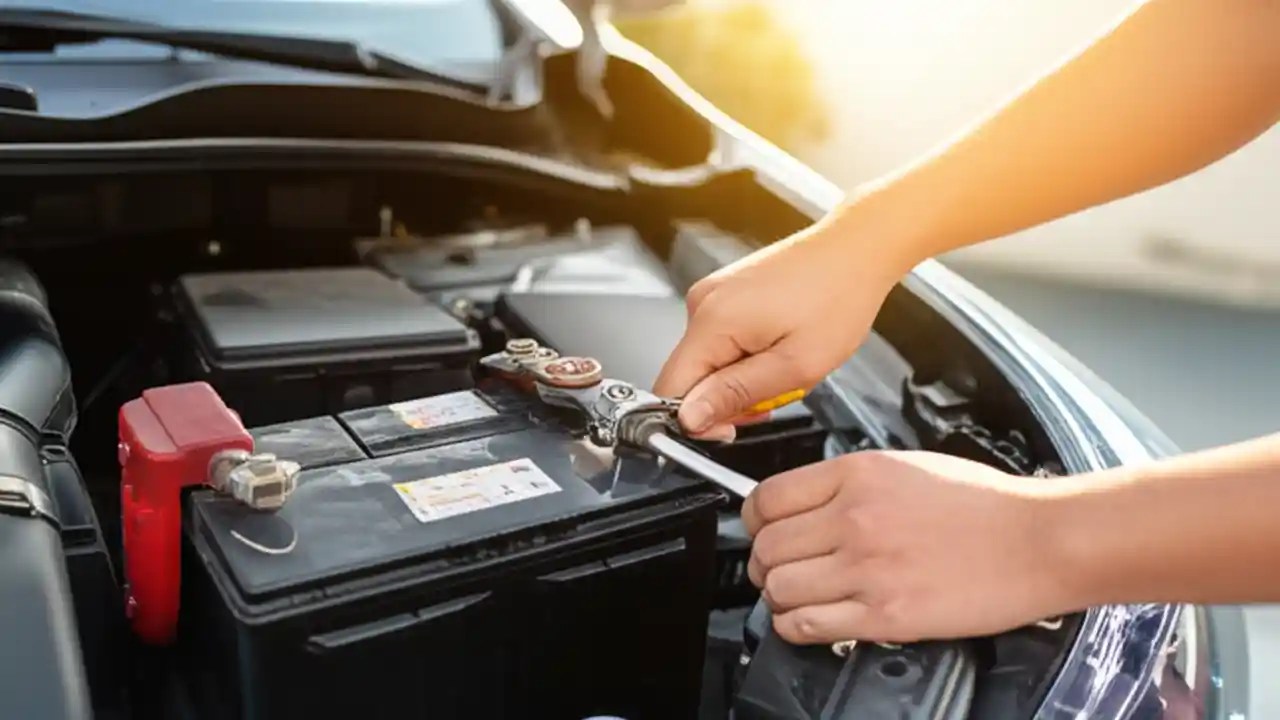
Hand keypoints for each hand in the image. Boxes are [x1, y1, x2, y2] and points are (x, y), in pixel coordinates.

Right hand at [653, 212, 910, 440]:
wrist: (857, 249)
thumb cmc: (838, 298)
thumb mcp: (795, 365)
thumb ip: (736, 394)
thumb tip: (688, 419)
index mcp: (713, 321)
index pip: (670, 389)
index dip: (697, 420)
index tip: (735, 426)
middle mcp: (702, 303)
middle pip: (690, 377)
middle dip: (729, 398)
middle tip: (776, 392)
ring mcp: (713, 294)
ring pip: (709, 362)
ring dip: (743, 378)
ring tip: (785, 363)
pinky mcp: (726, 292)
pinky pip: (722, 341)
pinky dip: (747, 355)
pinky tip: (779, 346)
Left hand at [742, 450, 1077, 644]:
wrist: (1038, 539)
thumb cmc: (983, 504)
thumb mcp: (904, 467)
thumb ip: (847, 483)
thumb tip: (800, 504)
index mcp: (857, 474)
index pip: (765, 499)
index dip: (753, 521)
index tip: (762, 530)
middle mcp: (855, 518)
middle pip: (765, 547)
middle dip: (764, 562)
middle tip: (780, 568)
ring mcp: (867, 568)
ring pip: (778, 587)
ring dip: (779, 596)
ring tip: (798, 595)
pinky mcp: (884, 614)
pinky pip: (805, 624)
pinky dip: (795, 626)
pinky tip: (810, 619)